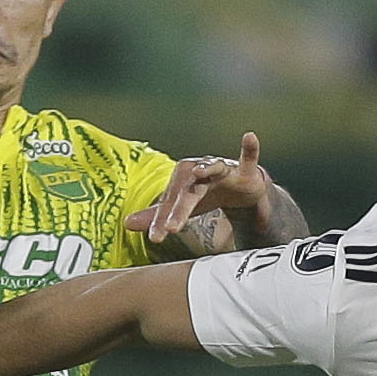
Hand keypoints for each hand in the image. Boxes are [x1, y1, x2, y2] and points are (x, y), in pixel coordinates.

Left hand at [125, 133, 273, 244]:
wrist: (239, 190)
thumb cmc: (207, 195)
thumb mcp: (182, 208)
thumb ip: (156, 214)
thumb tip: (126, 223)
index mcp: (182, 180)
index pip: (170, 200)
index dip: (162, 219)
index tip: (156, 237)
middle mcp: (200, 170)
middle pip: (189, 188)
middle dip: (180, 208)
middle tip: (171, 228)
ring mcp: (222, 168)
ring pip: (213, 168)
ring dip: (207, 168)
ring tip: (198, 172)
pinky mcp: (244, 170)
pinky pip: (248, 157)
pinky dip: (249, 148)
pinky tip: (249, 137)